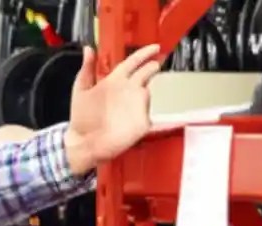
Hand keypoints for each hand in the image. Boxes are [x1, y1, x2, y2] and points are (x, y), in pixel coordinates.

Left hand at [64, 45, 162, 174]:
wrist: (83, 143)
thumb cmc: (81, 117)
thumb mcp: (80, 90)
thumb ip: (86, 70)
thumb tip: (88, 48)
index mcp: (115, 81)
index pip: (132, 63)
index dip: (143, 54)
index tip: (155, 47)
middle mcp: (127, 92)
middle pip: (144, 75)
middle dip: (153, 67)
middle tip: (162, 59)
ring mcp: (136, 107)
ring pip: (150, 93)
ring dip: (158, 88)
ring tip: (168, 82)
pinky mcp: (142, 124)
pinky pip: (158, 119)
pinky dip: (171, 118)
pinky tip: (181, 117)